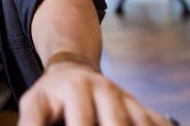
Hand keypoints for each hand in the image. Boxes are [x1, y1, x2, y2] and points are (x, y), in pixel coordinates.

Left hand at [18, 62, 171, 125]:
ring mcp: (127, 98)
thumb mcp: (33, 104)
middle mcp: (106, 90)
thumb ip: (31, 124)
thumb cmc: (50, 95)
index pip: (82, 123)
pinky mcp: (141, 108)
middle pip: (118, 122)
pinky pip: (158, 123)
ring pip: (142, 122)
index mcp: (76, 88)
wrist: (73, 70)